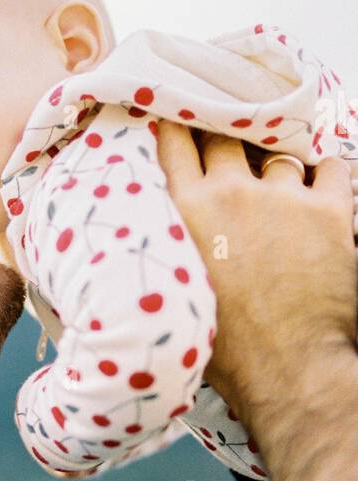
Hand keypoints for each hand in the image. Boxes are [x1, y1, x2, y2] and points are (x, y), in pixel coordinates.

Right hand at [156, 121, 357, 480]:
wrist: (290, 374)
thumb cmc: (226, 352)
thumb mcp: (173, 291)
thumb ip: (163, 249)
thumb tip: (146, 234)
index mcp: (185, 212)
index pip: (172, 141)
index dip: (172, 118)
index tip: (173, 106)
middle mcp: (232, 194)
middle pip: (223, 134)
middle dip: (223, 127)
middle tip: (225, 126)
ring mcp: (285, 199)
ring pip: (278, 154)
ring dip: (277, 160)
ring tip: (278, 168)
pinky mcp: (332, 211)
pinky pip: (334, 168)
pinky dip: (328, 171)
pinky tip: (323, 178)